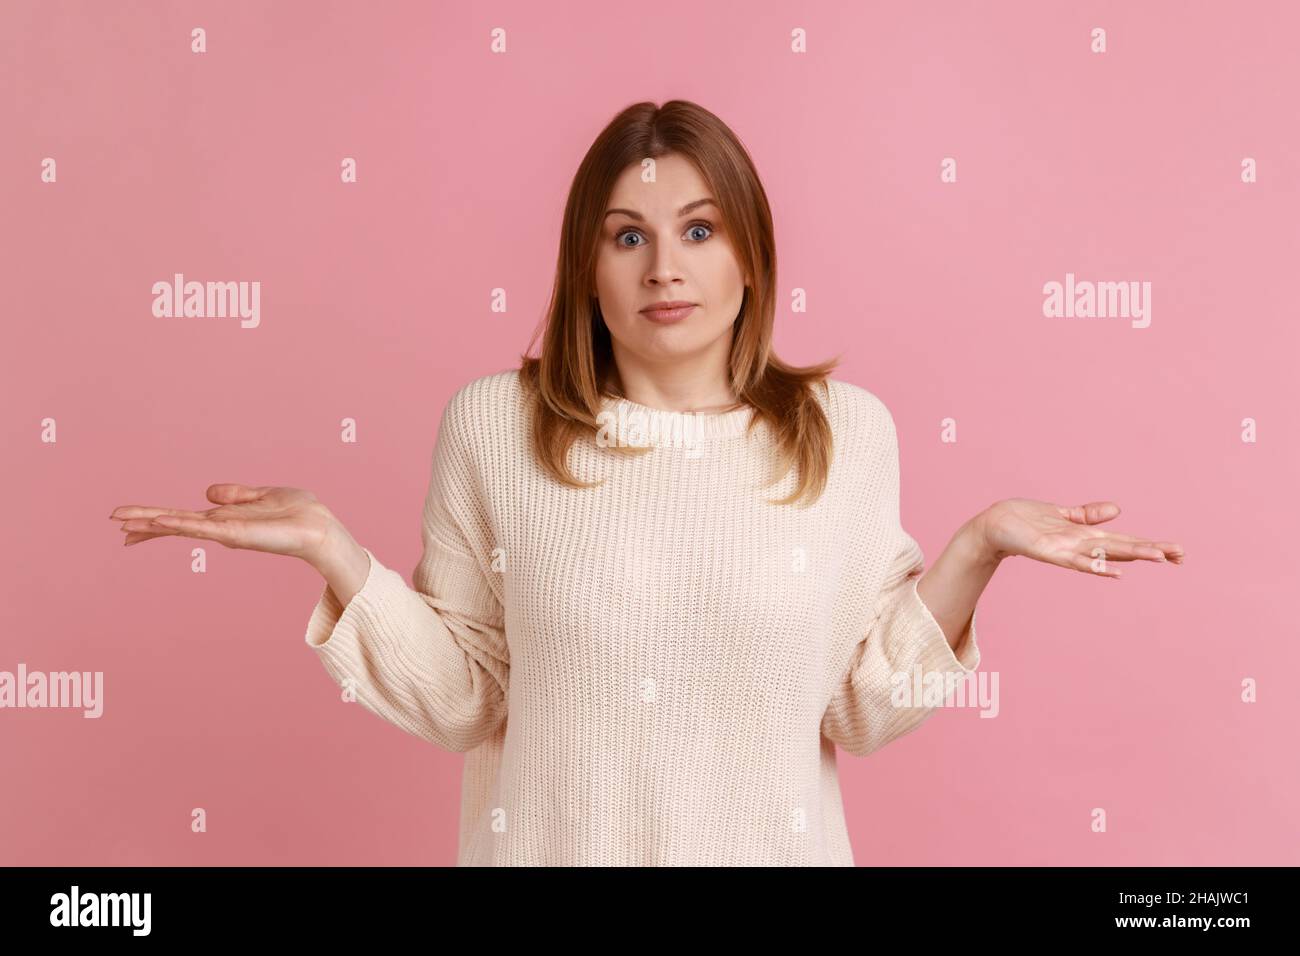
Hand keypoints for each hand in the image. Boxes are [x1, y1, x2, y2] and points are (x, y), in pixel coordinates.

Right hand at [110, 484, 341, 565]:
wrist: (320, 527)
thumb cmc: (298, 512)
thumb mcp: (262, 494)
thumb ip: (235, 494)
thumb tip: (207, 492)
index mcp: (224, 517)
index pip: (182, 517)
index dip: (156, 517)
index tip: (128, 519)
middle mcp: (221, 527)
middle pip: (175, 523)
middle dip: (145, 522)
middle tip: (114, 522)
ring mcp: (226, 532)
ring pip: (183, 526)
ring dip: (155, 524)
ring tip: (126, 524)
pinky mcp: (236, 534)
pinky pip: (204, 528)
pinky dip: (182, 525)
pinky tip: (163, 523)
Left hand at [975, 498, 1183, 578]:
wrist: (996, 524)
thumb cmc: (1028, 521)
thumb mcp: (1064, 514)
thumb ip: (1089, 514)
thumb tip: (1117, 509)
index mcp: (1088, 536)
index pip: (1126, 540)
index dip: (1152, 545)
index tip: (1179, 551)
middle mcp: (1082, 545)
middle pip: (1123, 547)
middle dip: (1152, 551)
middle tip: (1182, 555)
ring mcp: (1068, 550)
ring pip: (1106, 553)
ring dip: (1132, 556)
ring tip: (1159, 557)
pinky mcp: (1050, 552)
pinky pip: (1076, 561)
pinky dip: (1096, 566)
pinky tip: (1115, 571)